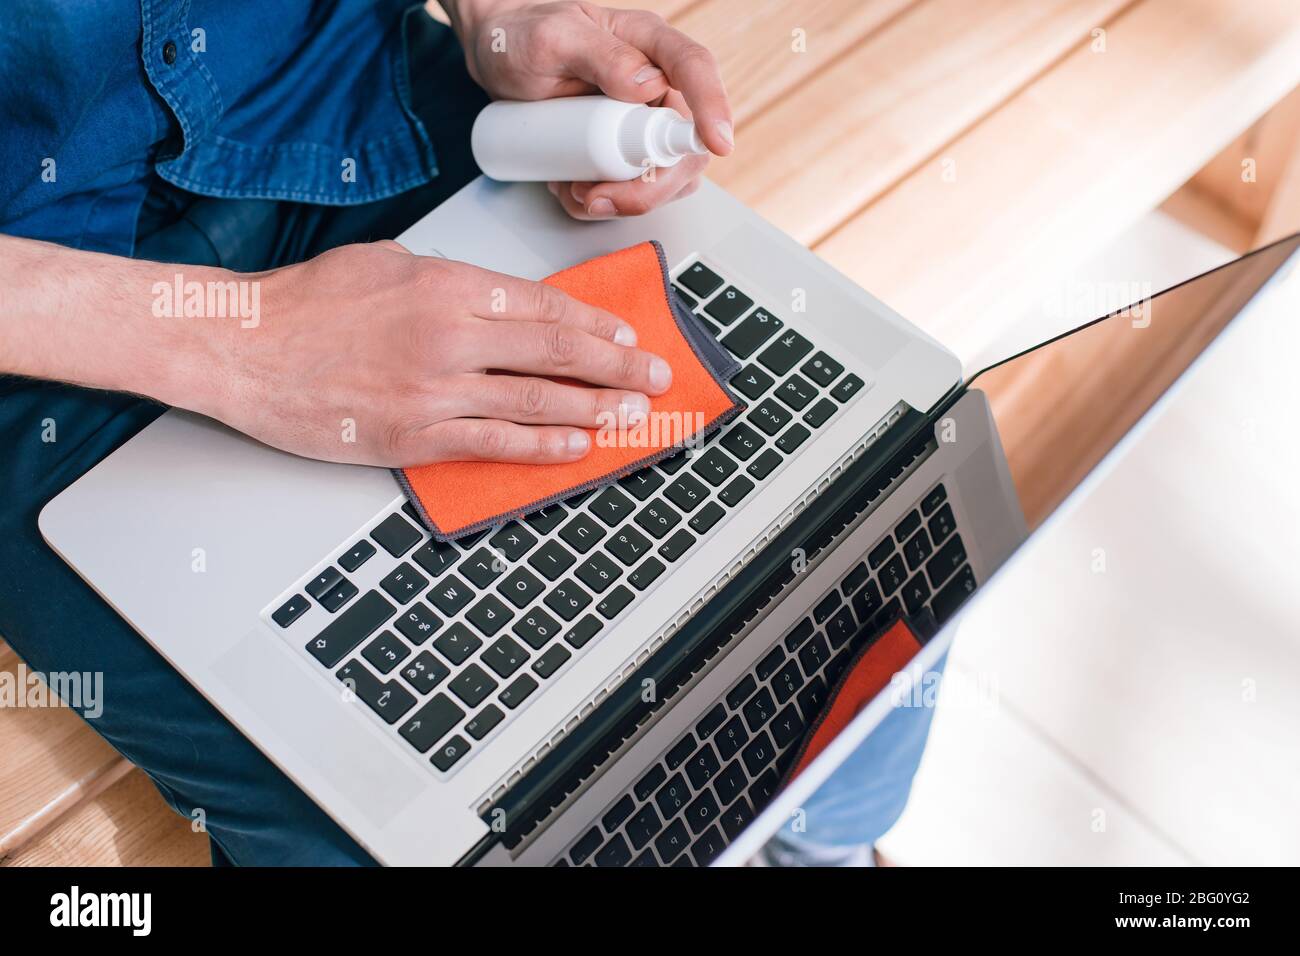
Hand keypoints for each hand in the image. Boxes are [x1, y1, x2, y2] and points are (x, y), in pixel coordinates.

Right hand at [204, 241, 671, 466]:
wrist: (243, 347)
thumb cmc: (309, 302)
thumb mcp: (390, 264)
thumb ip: (454, 283)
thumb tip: (508, 305)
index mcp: (447, 285)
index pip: (544, 306)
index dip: (596, 323)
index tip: (627, 335)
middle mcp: (449, 335)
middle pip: (556, 352)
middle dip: (618, 366)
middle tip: (656, 376)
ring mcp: (434, 390)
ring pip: (537, 401)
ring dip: (596, 409)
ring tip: (634, 414)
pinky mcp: (414, 435)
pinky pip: (495, 443)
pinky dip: (543, 446)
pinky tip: (576, 446)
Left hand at [450, 0, 732, 218]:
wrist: (498, 59)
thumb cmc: (523, 37)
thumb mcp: (553, 39)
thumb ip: (600, 55)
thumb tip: (647, 85)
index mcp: (648, 44)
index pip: (696, 70)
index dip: (713, 108)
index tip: (716, 142)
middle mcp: (654, 85)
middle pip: (684, 146)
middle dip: (648, 184)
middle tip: (599, 195)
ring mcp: (641, 123)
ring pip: (663, 177)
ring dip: (622, 199)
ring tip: (573, 187)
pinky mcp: (624, 152)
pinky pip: (633, 190)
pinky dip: (603, 203)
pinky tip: (571, 188)